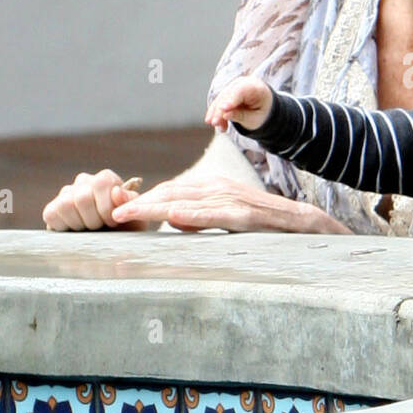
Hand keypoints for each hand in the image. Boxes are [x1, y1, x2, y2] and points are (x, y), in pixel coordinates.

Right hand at [43, 169, 148, 230]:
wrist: (109, 243)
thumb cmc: (124, 226)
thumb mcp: (132, 215)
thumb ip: (128, 202)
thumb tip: (116, 192)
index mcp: (105, 178)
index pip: (100, 183)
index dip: (106, 207)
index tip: (112, 221)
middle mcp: (84, 181)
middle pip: (82, 197)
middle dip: (94, 219)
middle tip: (100, 227)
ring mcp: (66, 193)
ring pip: (66, 205)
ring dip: (80, 224)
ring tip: (90, 229)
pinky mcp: (52, 209)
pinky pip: (52, 214)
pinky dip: (64, 227)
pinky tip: (76, 230)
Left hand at [111, 176, 351, 234]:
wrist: (302, 223)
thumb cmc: (265, 225)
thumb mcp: (227, 218)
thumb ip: (200, 218)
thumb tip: (173, 220)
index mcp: (214, 187)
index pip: (172, 189)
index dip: (145, 198)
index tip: (120, 207)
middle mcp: (218, 187)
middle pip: (170, 191)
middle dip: (139, 202)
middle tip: (110, 211)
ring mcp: (229, 199)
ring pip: (182, 201)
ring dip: (151, 207)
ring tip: (125, 215)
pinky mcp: (241, 215)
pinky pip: (209, 214)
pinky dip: (186, 215)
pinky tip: (168, 217)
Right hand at [205, 76, 272, 132]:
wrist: (264, 106)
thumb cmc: (262, 112)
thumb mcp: (255, 118)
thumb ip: (241, 116)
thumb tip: (225, 115)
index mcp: (256, 87)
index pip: (241, 90)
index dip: (231, 99)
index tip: (224, 109)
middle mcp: (243, 83)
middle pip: (228, 95)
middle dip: (220, 110)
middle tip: (215, 123)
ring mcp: (233, 86)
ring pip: (220, 98)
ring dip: (216, 113)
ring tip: (218, 126)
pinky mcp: (226, 92)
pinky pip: (218, 102)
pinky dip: (215, 113)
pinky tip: (216, 124)